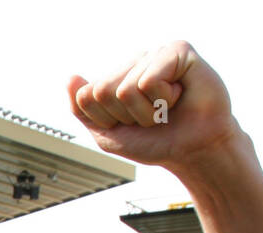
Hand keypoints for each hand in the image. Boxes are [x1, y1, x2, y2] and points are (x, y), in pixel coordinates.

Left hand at [68, 42, 238, 168]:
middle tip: (151, 118)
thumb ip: (82, 108)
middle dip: (126, 117)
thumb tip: (70, 78)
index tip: (130, 124)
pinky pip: (149, 80)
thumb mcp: (108, 133)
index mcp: (116, 77)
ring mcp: (155, 54)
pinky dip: (162, 99)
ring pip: (125, 89)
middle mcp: (134, 62)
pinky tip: (178, 95)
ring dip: (147, 112)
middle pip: (102, 92)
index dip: (107, 120)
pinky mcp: (178, 51)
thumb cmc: (154, 141)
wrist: (193, 150)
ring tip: (166, 108)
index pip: (86, 96)